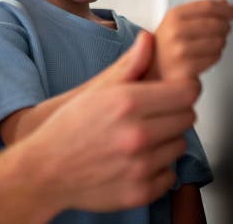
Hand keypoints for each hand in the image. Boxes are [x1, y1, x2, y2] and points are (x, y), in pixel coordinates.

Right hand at [18, 31, 200, 212]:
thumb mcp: (96, 90)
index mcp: (128, 103)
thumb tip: (148, 39)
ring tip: (142, 139)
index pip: (187, 93)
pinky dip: (159, 170)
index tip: (175, 93)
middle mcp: (138, 134)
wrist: (45, 171)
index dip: (183, 90)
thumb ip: (129, 65)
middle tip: (154, 117)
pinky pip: (170, 175)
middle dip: (174, 115)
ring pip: (180, 146)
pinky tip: (137, 162)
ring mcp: (141, 166)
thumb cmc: (67, 129)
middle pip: (187, 118)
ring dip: (167, 142)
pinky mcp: (141, 192)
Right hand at [150, 0, 232, 80]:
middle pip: (217, 23)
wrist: (152, 71)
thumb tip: (226, 5)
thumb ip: (201, 11)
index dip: (227, 8)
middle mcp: (176, 31)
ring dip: (219, 43)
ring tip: (206, 46)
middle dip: (224, 27)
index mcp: (174, 16)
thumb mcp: (176, 22)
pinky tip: (203, 57)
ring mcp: (181, 51)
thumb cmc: (166, 46)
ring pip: (219, 41)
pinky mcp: (188, 68)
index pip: (208, 6)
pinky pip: (215, 57)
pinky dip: (214, 56)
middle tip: (220, 31)